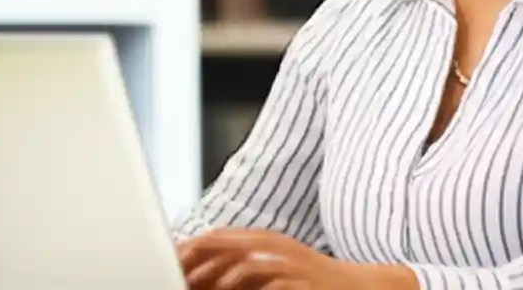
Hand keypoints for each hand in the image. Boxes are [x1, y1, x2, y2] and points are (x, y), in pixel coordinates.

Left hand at [176, 228, 417, 289]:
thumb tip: (197, 270)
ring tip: (195, 287)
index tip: (166, 260)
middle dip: (197, 261)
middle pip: (226, 247)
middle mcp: (274, 247)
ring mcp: (289, 263)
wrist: (357, 286)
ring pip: (245, 264)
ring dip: (217, 278)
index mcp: (263, 240)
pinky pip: (271, 283)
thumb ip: (238, 264)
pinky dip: (249, 288)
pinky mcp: (303, 281)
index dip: (190, 248)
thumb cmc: (308, 281)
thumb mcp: (271, 265)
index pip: (218, 238)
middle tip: (175, 275)